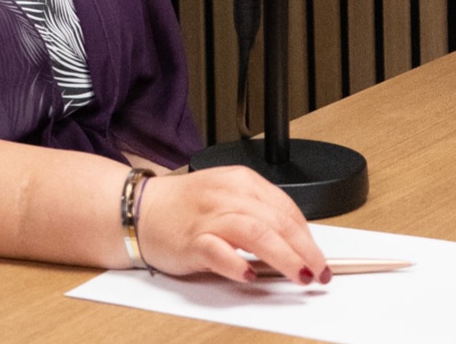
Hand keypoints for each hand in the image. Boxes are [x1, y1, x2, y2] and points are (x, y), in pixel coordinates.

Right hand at [135, 167, 329, 284]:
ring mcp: (207, 216)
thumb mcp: (226, 197)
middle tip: (318, 271)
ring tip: (299, 274)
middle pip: (276, 221)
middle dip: (304, 249)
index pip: (285, 208)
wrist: (138, 210)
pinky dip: (236, 263)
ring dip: (283, 256)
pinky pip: (217, 251)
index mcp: (239, 181)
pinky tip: (249, 274)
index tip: (318, 257)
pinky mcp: (190, 239)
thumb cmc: (184, 208)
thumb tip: (295, 244)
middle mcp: (225, 195)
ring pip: (255, 233)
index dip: (308, 235)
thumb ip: (258, 214)